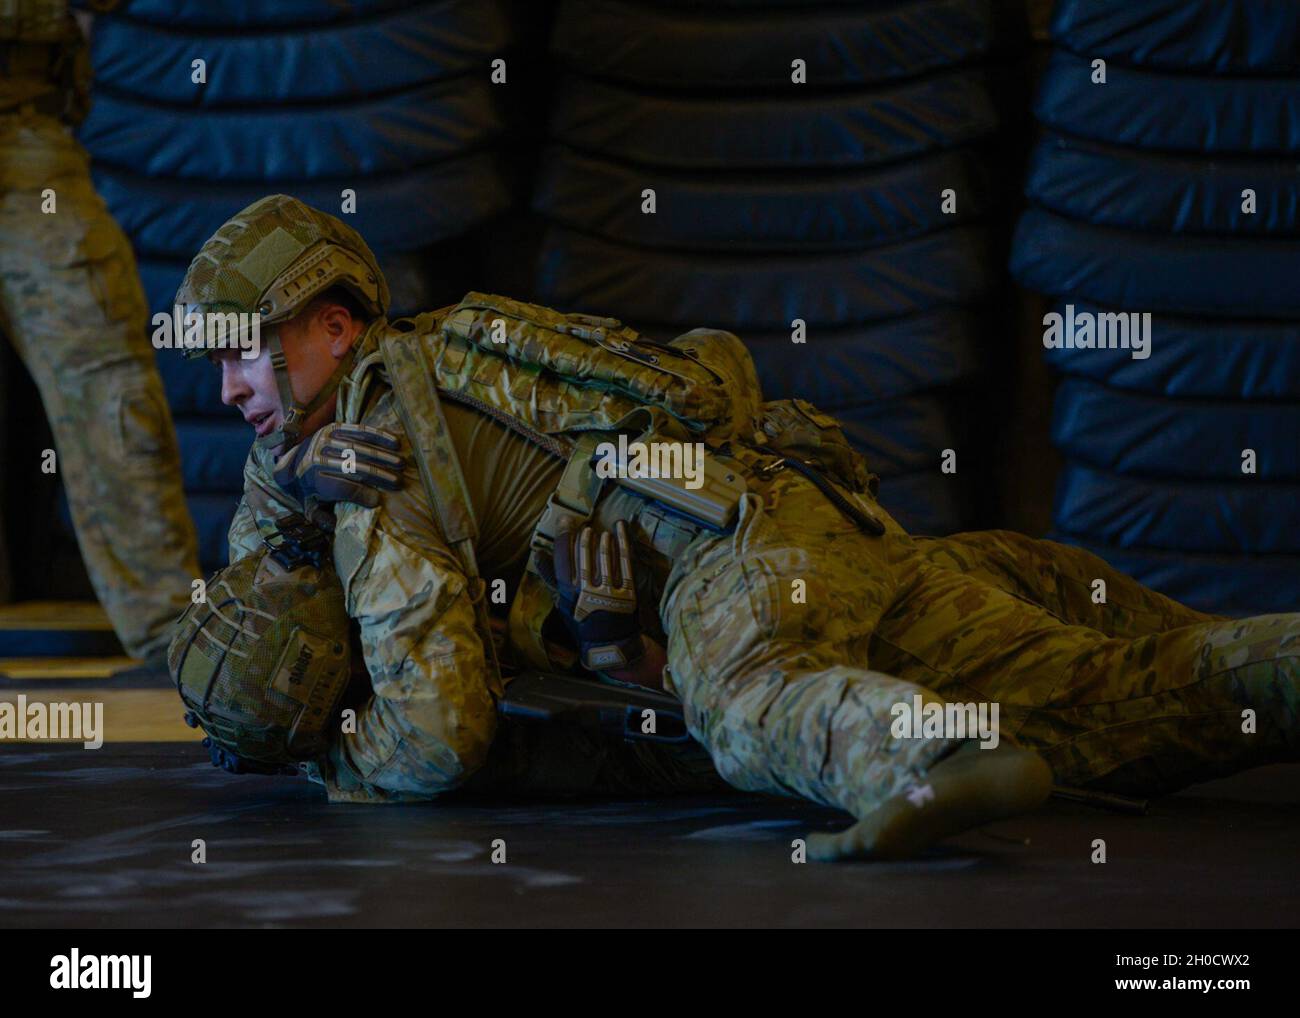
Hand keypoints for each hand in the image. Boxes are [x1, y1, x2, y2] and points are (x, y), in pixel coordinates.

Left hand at [273, 423, 403, 507]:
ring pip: (359, 448)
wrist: (292, 462)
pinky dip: (378, 436)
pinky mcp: (334, 427)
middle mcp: (318, 457)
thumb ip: (322, 518)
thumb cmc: (309, 490)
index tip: (378, 501)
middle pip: (353, 466)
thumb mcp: (309, 507)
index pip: (340, 487)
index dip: (360, 494)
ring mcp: (326, 439)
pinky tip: (395, 443)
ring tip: (401, 464)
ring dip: (383, 456)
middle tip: (399, 482)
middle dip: (379, 475)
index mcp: (312, 479)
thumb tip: (338, 525)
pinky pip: (359, 430)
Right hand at [537, 520, 644, 671]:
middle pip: (584, 556)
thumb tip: (537, 554)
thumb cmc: (583, 621)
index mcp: (569, 594)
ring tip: (600, 532)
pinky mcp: (628, 592)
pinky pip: (625, 563)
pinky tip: (620, 529)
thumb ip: (551, 577)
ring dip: (602, 540)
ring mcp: (609, 592)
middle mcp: (587, 592)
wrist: (610, 644)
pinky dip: (623, 543)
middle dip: (583, 537)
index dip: (563, 537)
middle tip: (584, 526)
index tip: (564, 522)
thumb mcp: (562, 602)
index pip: (562, 559)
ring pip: (604, 557)